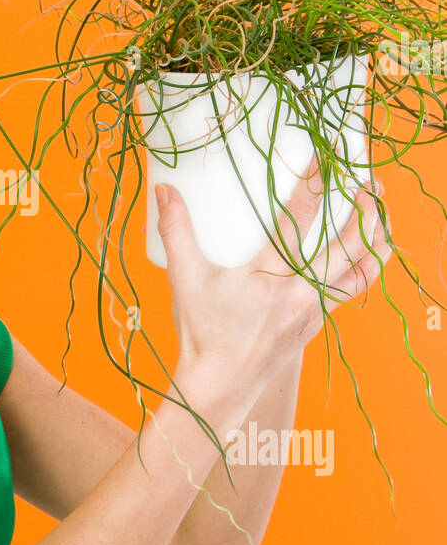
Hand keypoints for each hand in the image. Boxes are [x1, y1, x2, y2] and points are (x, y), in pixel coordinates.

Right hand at [155, 155, 392, 395]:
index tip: (325, 160)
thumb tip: (163, 189)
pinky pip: (352, 291)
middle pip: (348, 244)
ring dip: (376, 241)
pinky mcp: (317, 323)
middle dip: (365, 210)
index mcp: (269, 276)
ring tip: (380, 215)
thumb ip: (175, 230)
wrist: (220, 385)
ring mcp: (313, 310)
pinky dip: (365, 268)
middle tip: (369, 182)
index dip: (315, 185)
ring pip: (362, 271)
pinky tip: (365, 253)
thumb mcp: (185, 278)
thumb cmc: (201, 331)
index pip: (300, 220)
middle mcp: (300, 292)